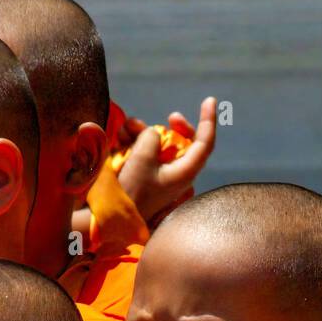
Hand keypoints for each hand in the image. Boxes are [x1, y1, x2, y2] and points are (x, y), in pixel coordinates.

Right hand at [118, 96, 216, 223]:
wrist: (111, 220)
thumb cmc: (131, 192)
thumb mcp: (141, 158)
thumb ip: (151, 137)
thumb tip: (152, 134)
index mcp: (185, 172)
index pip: (205, 143)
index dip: (208, 120)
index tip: (209, 100)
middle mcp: (178, 174)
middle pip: (185, 143)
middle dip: (173, 127)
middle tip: (170, 117)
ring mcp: (163, 177)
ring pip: (162, 146)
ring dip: (145, 133)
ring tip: (126, 129)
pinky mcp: (149, 179)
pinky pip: (147, 154)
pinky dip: (136, 143)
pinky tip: (121, 138)